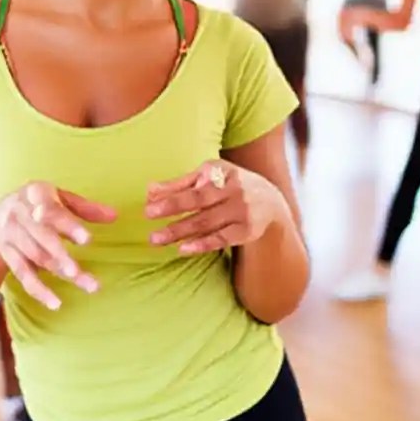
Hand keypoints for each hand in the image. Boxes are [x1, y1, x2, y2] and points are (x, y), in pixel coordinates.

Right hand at [0, 182, 117, 309]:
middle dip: (59, 255)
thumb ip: (86, 208)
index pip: (52, 211)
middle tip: (77, 271)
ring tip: (87, 285)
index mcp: (35, 194)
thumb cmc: (40, 204)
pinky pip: (23, 275)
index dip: (69, 226)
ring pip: (37, 258)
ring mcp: (11, 235)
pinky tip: (55, 303)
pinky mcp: (8, 255)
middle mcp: (19, 214)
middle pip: (41, 236)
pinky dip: (39, 290)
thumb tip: (115, 216)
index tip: (87, 240)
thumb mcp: (60, 198)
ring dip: (60, 272)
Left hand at [145, 161, 283, 254]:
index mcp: (222, 172)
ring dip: (180, 231)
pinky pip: (220, 239)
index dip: (170, 196)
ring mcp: (241, 211)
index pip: (192, 186)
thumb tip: (149, 191)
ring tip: (157, 239)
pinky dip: (201, 244)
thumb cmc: (230, 186)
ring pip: (206, 223)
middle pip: (199, 202)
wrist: (271, 202)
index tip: (148, 206)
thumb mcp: (210, 177)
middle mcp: (234, 189)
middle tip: (148, 218)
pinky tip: (183, 249)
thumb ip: (180, 183)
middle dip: (172, 210)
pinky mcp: (246, 231)